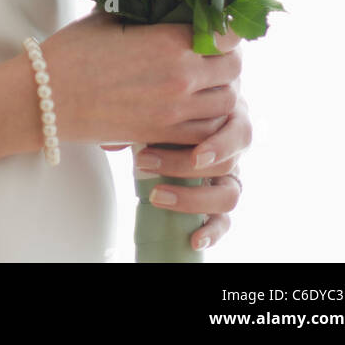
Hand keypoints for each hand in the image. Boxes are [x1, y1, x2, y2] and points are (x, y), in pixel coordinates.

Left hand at [129, 92, 249, 251]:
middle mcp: (234, 149)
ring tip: (157, 196)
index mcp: (228, 118)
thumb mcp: (166, 105)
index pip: (236, 130)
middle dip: (183, 166)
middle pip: (228, 164)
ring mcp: (230, 177)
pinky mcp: (220, 201)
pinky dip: (212, 232)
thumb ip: (144, 116)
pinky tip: (194, 239)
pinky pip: (224, 221)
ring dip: (192, 199)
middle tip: (146, 163)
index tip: (192, 154)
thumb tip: (108, 144)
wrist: (182, 118)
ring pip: (228, 196)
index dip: (218, 145)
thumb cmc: (175, 109)